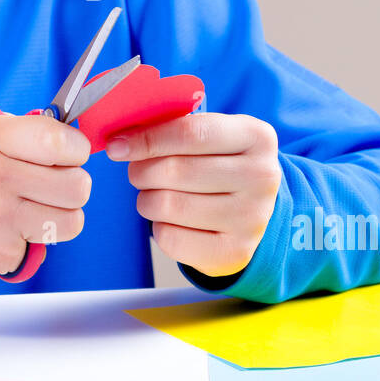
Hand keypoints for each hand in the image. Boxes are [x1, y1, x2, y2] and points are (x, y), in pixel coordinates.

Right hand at [0, 107, 91, 289]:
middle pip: (79, 186)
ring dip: (56, 220)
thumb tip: (55, 129)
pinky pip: (37, 249)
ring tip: (28, 214)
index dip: (74, 150)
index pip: (64, 140)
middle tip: (48, 188)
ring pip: (72, 222)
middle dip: (70, 188)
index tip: (65, 156)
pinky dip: (22, 244)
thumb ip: (7, 126)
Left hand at [106, 113, 281, 278]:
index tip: (117, 146)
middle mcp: (261, 176)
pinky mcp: (235, 252)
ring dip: (147, 200)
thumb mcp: (211, 137)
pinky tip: (171, 220)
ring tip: (155, 195)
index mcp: (256, 136)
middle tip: (137, 172)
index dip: (147, 139)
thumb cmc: (219, 164)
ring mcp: (251, 217)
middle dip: (142, 171)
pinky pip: (171, 239)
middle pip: (176, 170)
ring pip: (168, 205)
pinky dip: (158, 228)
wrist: (252, 212)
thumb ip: (173, 128)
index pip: (191, 133)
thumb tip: (121, 139)